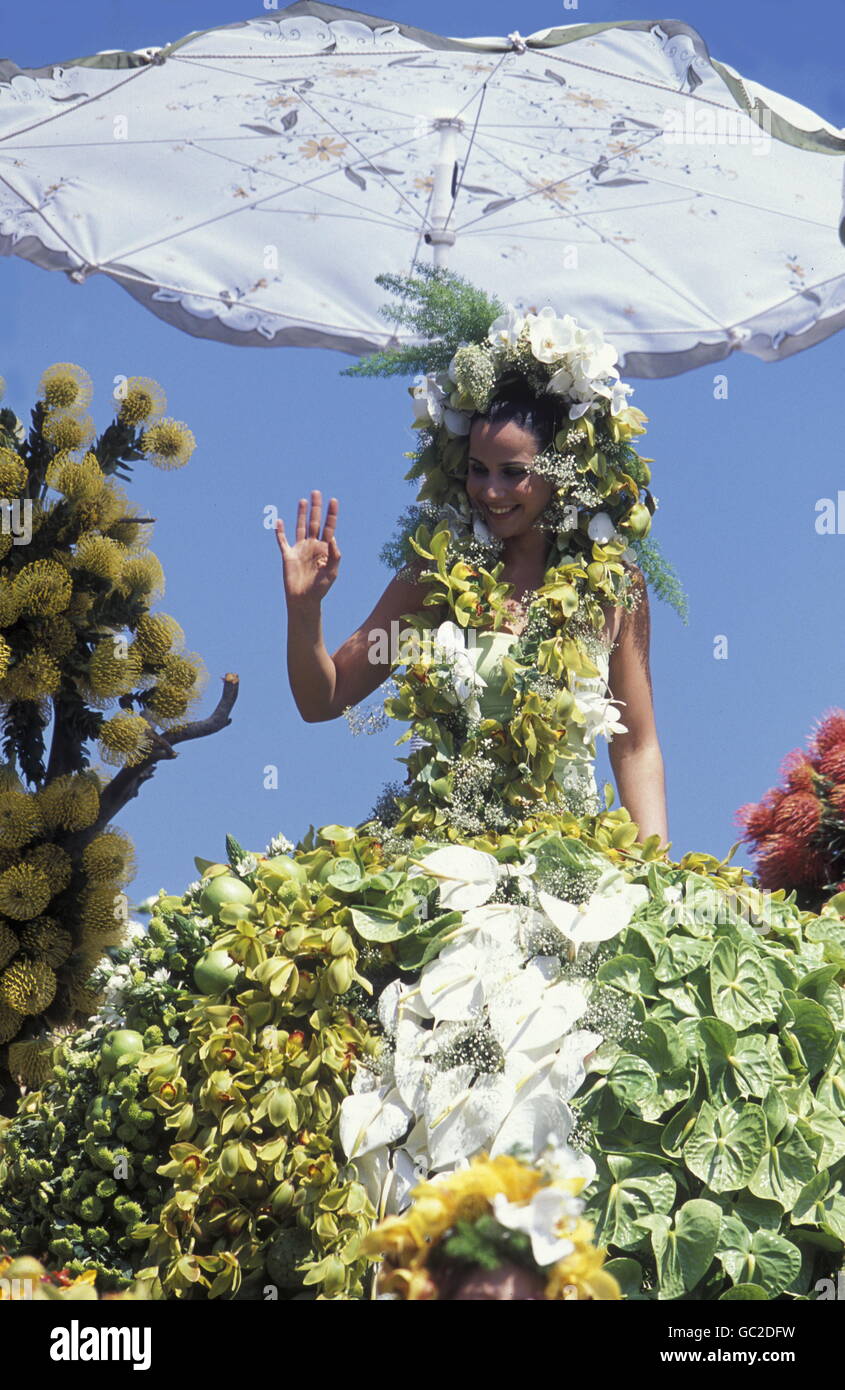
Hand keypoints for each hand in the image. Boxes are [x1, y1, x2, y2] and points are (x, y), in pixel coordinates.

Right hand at [275, 490, 340, 605]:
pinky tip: (280, 520)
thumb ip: (334, 555)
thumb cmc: (320, 588)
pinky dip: (280, 531)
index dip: (331, 514)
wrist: (304, 600)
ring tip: (303, 500)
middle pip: (315, 522)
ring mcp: (300, 549)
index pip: (329, 527)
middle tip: (317, 492)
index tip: (334, 500)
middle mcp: (312, 546)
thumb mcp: (332, 572)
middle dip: (316, 508)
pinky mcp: (288, 555)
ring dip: (301, 514)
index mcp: (324, 549)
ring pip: (300, 527)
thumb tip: (332, 538)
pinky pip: (282, 541)